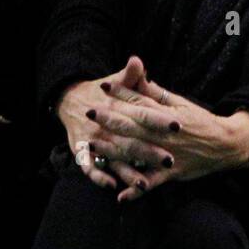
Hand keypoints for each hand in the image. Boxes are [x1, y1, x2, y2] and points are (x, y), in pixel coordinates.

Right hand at [57, 57, 176, 198]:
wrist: (71, 100)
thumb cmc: (103, 93)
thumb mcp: (116, 81)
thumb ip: (130, 77)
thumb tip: (137, 61)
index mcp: (117, 107)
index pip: (142, 112)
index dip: (159, 119)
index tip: (177, 125)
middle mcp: (105, 125)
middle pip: (130, 140)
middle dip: (150, 151)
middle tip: (170, 160)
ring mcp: (94, 140)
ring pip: (113, 159)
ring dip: (128, 173)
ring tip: (144, 184)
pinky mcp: (82, 152)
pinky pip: (90, 167)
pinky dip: (99, 177)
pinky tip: (113, 186)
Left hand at [84, 55, 248, 200]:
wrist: (225, 144)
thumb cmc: (200, 121)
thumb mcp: (180, 102)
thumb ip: (156, 92)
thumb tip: (139, 73)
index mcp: (166, 115)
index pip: (141, 102)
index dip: (121, 94)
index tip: (102, 87)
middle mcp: (164, 134)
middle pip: (133, 125)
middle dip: (110, 119)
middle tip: (89, 113)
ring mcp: (166, 154)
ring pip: (137, 152)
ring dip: (114, 151)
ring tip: (93, 147)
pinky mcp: (171, 173)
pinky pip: (151, 182)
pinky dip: (137, 190)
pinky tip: (120, 196)